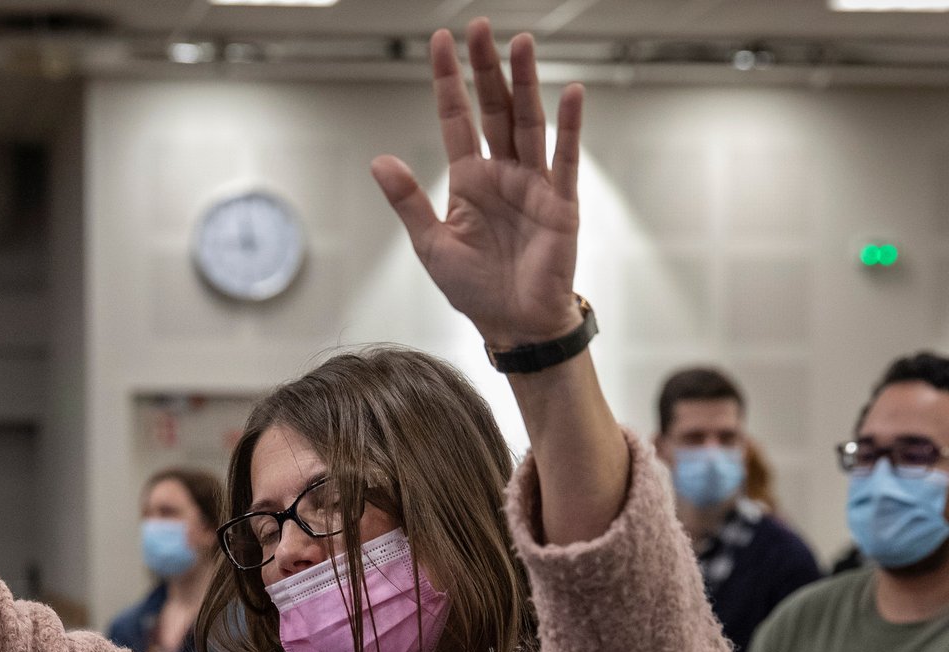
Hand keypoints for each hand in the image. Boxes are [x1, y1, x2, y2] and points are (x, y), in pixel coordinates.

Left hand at [371, 21, 583, 347]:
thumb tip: (379, 161)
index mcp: (469, 179)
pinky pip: (565, 157)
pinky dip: (569, 126)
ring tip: (522, 44)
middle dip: (486, 69)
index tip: (440, 42)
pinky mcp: (561, 202)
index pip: (456, 118)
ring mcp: (534, 183)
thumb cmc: (476, 290)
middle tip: (480, 28)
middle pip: (493, 108)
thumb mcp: (432, 244)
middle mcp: (502, 172)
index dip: (448, 81)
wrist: (515, 326)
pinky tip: (570, 93)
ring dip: (526, 83)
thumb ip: (407, 201)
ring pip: (527, 122)